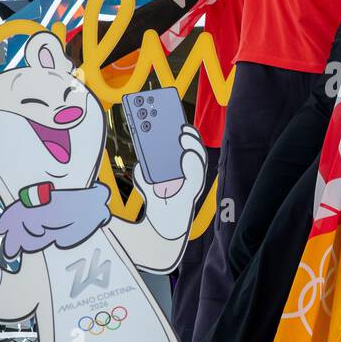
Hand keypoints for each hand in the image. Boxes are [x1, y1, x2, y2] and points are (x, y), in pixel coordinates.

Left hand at [135, 126, 206, 241]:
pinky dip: (192, 164)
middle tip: (173, 117)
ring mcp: (192, 181)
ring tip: (182, 132)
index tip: (170, 111)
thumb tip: (142, 164)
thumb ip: (143, 172)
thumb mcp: (145, 182)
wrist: (161, 229)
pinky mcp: (192, 193)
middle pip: (191, 145)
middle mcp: (189, 171)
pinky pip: (196, 176)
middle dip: (184, 130)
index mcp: (179, 166)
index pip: (183, 141)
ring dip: (192, 143)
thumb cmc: (157, 203)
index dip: (178, 126)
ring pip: (198, 157)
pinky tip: (184, 154)